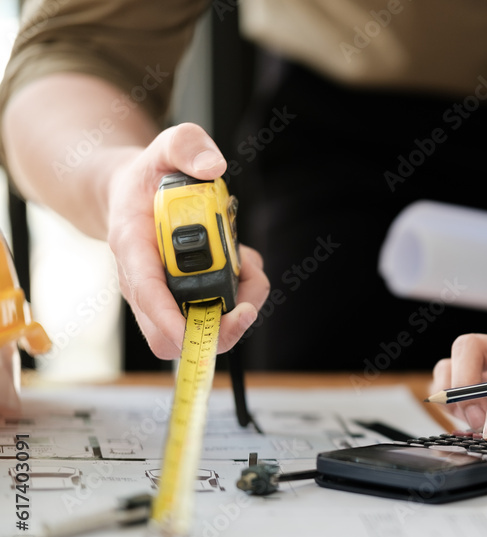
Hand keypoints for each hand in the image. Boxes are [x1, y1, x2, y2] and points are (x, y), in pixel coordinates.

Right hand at [105, 123, 269, 357]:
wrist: (135, 192)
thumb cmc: (150, 175)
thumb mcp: (165, 146)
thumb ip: (187, 146)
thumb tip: (213, 168)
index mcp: (132, 246)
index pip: (146, 292)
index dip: (168, 318)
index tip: (193, 331)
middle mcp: (146, 280)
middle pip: (173, 334)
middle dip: (218, 328)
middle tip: (248, 304)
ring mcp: (167, 293)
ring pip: (203, 329)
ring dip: (240, 304)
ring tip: (246, 263)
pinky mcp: (188, 295)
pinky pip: (220, 311)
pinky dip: (244, 292)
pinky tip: (243, 262)